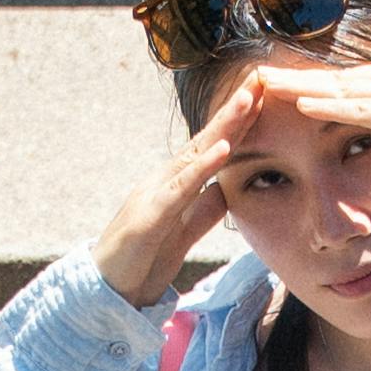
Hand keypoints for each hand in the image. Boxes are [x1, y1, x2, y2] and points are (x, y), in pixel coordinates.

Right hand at [92, 61, 269, 309]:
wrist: (105, 292)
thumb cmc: (140, 262)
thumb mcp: (181, 234)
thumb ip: (201, 213)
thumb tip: (224, 192)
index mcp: (175, 185)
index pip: (211, 147)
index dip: (238, 122)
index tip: (264, 96)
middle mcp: (164, 181)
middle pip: (205, 139)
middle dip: (235, 109)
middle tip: (262, 78)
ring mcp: (155, 194)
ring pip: (194, 154)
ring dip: (223, 126)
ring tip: (248, 99)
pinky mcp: (149, 216)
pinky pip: (181, 188)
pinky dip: (202, 167)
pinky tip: (223, 149)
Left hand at [229, 46, 370, 165]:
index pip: (357, 78)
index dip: (320, 80)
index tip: (286, 82)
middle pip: (343, 76)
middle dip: (300, 77)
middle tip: (258, 76)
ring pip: (346, 87)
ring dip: (302, 87)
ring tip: (264, 86)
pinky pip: (362, 110)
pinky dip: (329, 106)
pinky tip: (299, 106)